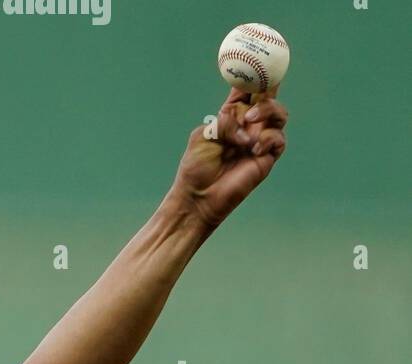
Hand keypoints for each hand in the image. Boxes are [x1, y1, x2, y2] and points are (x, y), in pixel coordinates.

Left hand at [171, 86, 288, 231]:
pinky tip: (252, 149)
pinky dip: (267, 139)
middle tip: (262, 85)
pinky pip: (278, 138)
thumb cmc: (196, 166)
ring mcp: (260, 139)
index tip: (257, 55)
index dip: (253, 73)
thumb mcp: (204, 135)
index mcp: (231, 116)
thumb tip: (246, 122)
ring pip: (279, 113)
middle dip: (270, 85)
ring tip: (249, 123)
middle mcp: (248, 124)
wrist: (199, 196)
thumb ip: (225, 121)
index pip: (246, 89)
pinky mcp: (267, 156)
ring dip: (267, 112)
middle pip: (268, 96)